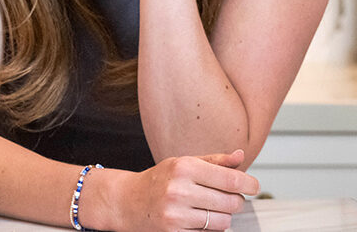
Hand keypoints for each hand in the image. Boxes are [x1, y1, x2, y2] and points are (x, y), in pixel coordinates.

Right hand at [116, 150, 259, 230]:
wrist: (127, 201)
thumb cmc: (160, 180)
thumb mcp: (183, 163)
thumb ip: (215, 160)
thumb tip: (241, 155)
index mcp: (183, 167)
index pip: (232, 179)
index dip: (250, 184)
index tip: (253, 186)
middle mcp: (178, 190)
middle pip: (232, 202)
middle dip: (235, 201)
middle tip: (225, 197)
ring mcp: (176, 214)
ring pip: (224, 221)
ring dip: (222, 217)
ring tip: (208, 209)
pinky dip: (209, 229)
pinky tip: (196, 219)